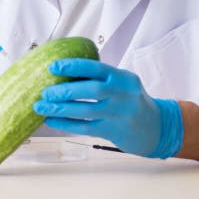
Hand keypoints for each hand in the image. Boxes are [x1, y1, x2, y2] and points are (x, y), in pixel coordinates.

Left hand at [33, 59, 182, 157]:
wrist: (157, 127)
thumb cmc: (131, 100)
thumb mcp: (123, 83)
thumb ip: (101, 78)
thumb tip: (64, 73)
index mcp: (124, 78)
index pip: (97, 68)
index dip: (74, 66)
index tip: (54, 67)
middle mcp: (124, 94)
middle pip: (92, 90)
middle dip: (65, 90)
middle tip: (45, 92)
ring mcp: (120, 114)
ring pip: (86, 111)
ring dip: (60, 109)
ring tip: (41, 107)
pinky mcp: (114, 132)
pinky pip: (85, 128)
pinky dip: (66, 124)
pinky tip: (52, 121)